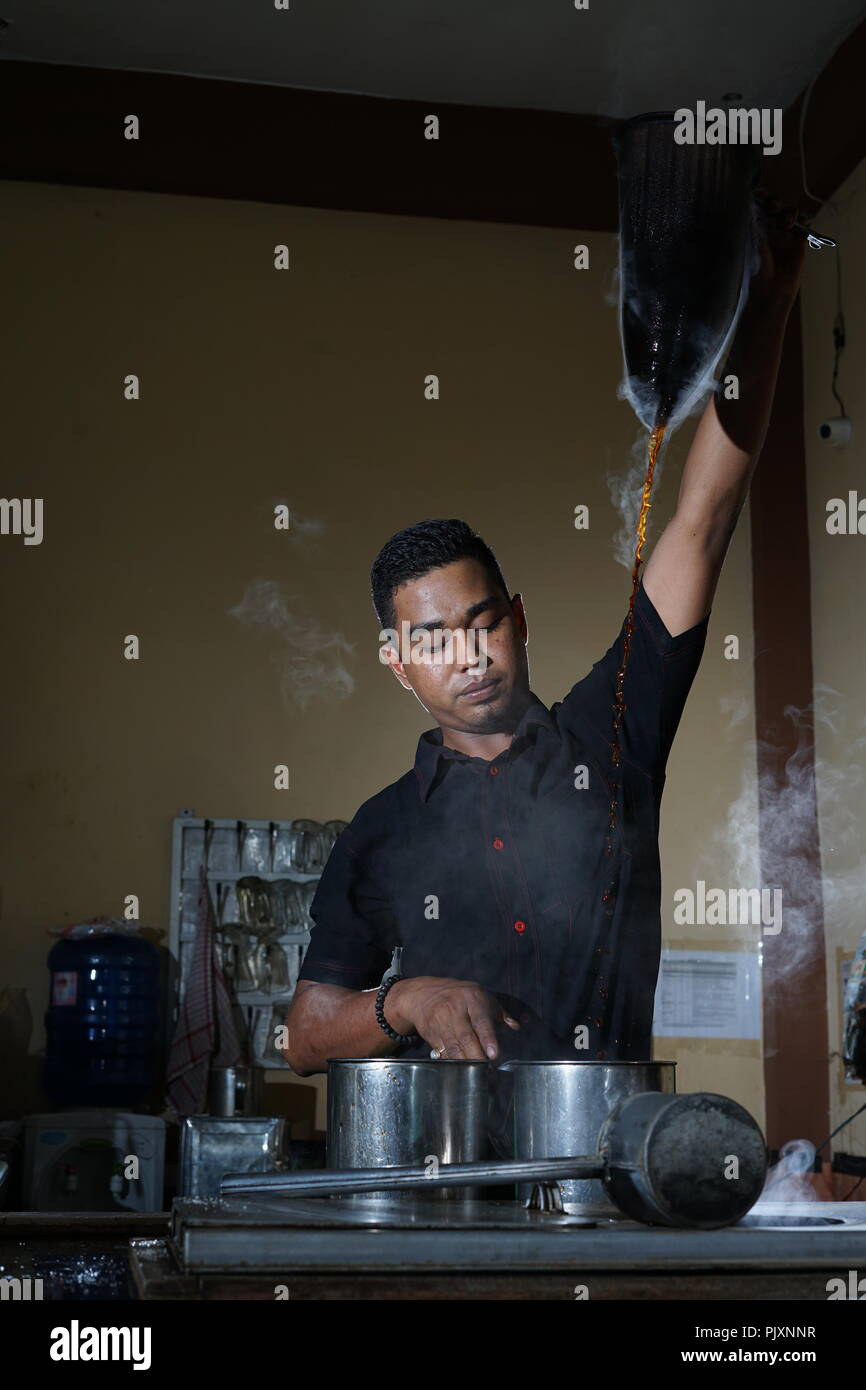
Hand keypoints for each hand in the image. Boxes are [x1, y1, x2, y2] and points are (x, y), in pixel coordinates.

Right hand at [386, 976, 519, 1059]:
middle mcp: (454, 1009)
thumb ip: (499, 1013)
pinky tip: (462, 1072)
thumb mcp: (480, 996)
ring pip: (454, 1048)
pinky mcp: (430, 1034)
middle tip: (489, 1072)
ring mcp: (440, 1022)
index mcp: (471, 998)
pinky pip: (443, 1053)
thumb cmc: (459, 996)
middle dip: (478, 1057)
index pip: (481, 1019)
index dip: (488, 1038)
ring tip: (479, 1076)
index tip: (494, 1054)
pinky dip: (453, 1064)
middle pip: (466, 1037)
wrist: (422, 994)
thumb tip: (515, 1027)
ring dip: (466, 1064)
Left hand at [749, 190, 808, 309]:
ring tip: (787, 222)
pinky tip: (803, 220)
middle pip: (774, 206)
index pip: (757, 206)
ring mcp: (783, 233)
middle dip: (774, 202)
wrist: (769, 289)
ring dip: (789, 212)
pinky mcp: (798, 240)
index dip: (761, 197)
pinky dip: (805, 218)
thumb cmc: (756, 269)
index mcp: (753, 228)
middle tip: (773, 207)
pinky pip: (804, 222)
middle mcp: (768, 228)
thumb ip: (755, 223)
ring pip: (789, 212)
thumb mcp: (753, 243)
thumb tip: (753, 202)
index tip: (761, 195)